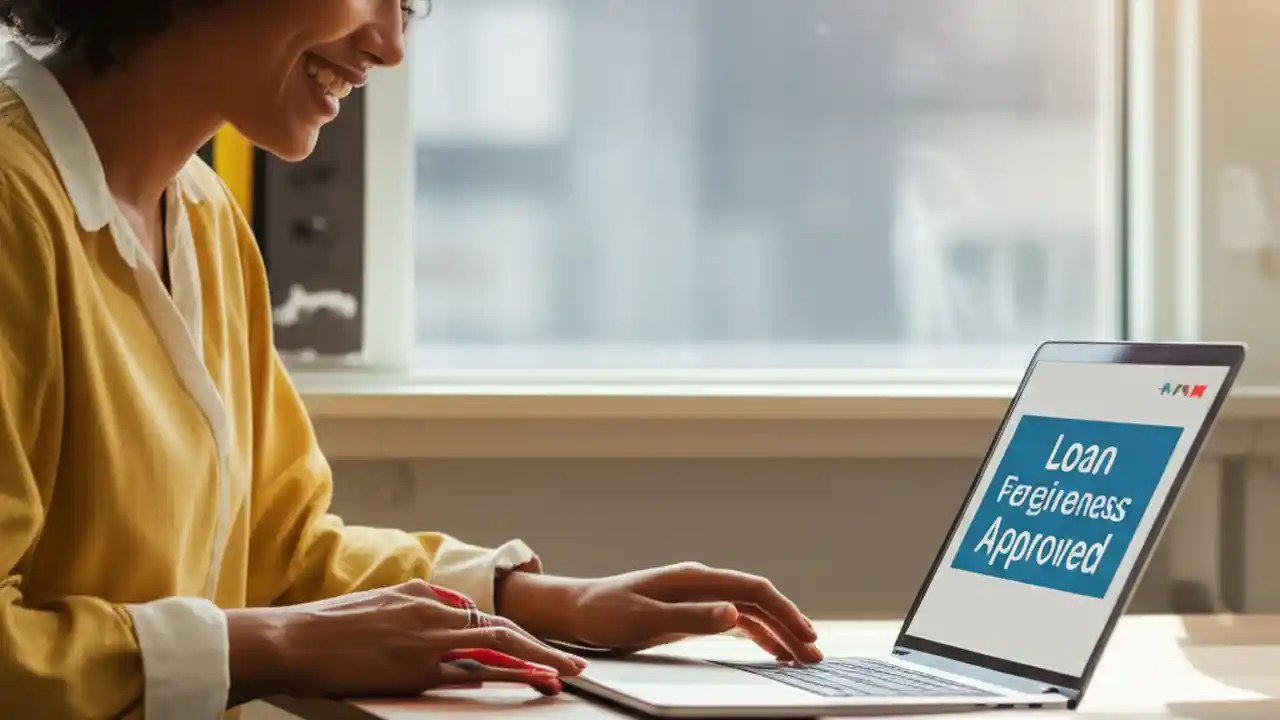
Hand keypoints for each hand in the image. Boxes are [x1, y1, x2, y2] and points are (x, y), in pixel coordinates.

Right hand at [226, 579, 586, 705]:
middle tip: (573, 664)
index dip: (512, 635)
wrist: (292, 639)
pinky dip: (513, 672)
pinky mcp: (421, 662)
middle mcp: (433, 608)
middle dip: (541, 646)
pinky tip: (536, 680)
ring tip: (568, 675)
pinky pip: (479, 667)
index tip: (535, 650)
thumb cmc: (323, 631)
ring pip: (501, 643)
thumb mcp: (375, 610)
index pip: (479, 615)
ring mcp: (430, 634)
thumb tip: (440, 638)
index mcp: (421, 594)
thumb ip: (410, 618)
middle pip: (502, 626)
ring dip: (540, 660)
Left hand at [497, 563, 822, 663]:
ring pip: (751, 609)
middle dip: (790, 624)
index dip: (784, 610)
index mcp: (694, 578)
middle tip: (815, 655)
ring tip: (804, 657)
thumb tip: (734, 613)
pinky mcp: (693, 609)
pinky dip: (759, 633)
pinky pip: (736, 619)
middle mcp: (701, 581)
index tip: (805, 635)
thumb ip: (691, 617)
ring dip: (779, 631)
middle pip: (759, 598)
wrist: (577, 609)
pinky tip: (773, 650)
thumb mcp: (645, 620)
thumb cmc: (605, 613)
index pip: (753, 589)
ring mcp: (699, 594)